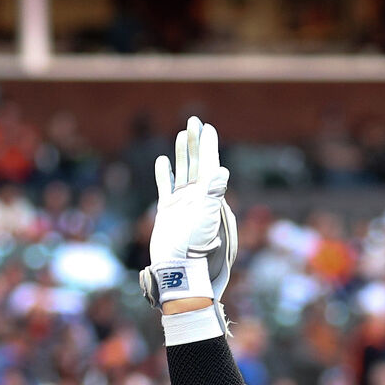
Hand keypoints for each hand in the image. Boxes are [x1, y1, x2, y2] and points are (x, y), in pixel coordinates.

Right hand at [142, 115, 235, 307]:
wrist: (178, 262)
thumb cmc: (195, 241)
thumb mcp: (208, 214)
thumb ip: (214, 191)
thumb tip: (221, 170)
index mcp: (208, 193)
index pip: (209, 163)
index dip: (209, 145)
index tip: (208, 128)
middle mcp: (196, 195)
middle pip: (196, 162)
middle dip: (195, 142)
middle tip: (193, 121)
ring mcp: (181, 201)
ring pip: (182, 170)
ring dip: (182, 153)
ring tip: (181, 135)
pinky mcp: (167, 209)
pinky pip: (165, 186)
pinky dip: (164, 173)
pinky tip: (162, 160)